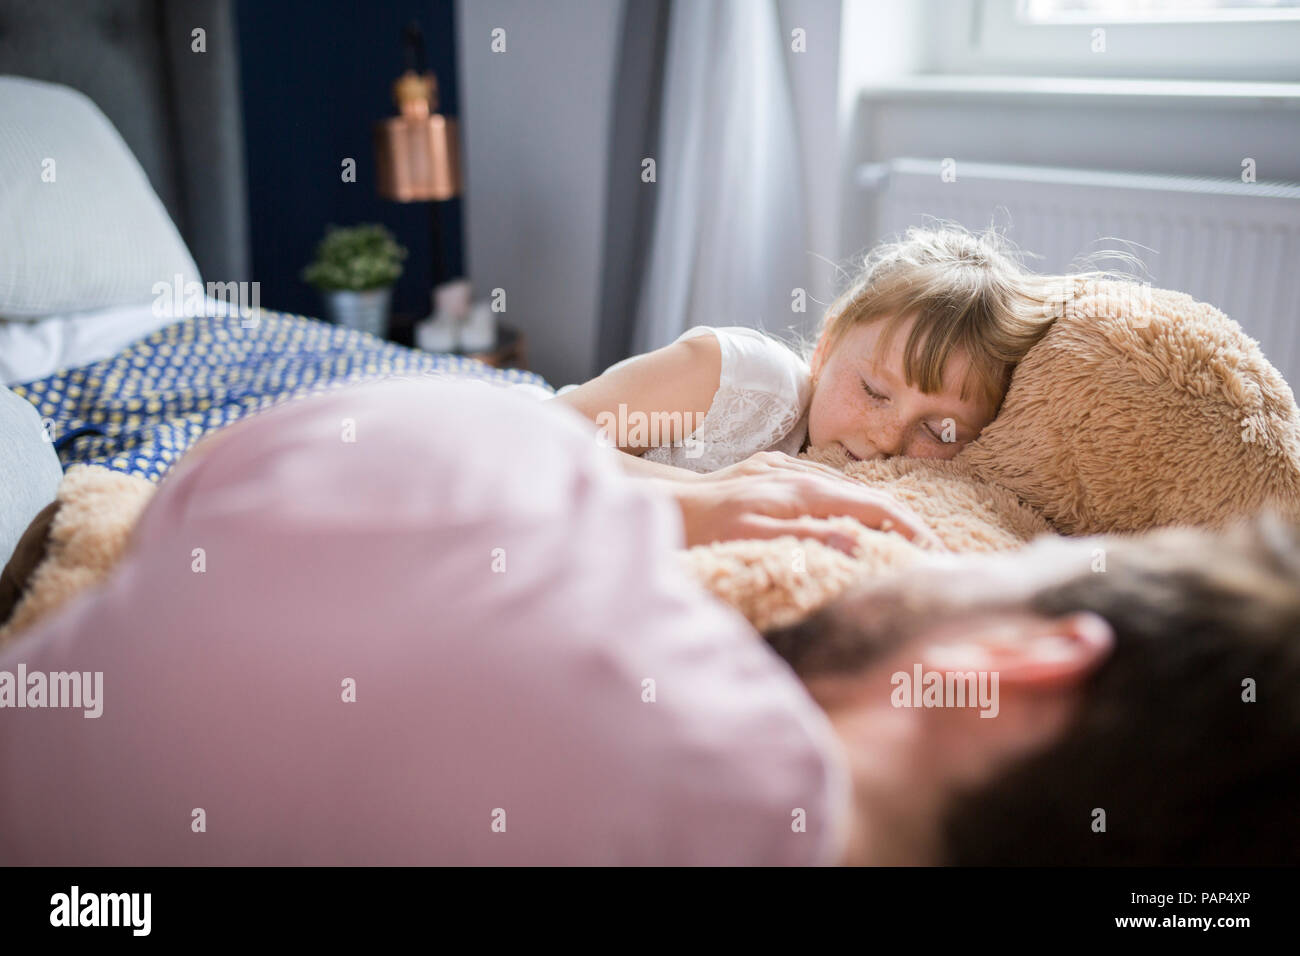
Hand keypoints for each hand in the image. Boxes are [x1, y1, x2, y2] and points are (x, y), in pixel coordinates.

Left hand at [663, 452, 943, 553]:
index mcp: (802, 491)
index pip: (875, 506)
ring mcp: (781, 470)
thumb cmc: (701, 531)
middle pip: (868, 494)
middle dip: (906, 522)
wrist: (658, 504)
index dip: (912, 530)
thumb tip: (860, 545)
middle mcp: (797, 473)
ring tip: (905, 541)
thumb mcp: (751, 540)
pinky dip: (846, 503)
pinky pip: (820, 486)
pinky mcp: (765, 472)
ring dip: (879, 513)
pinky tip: (850, 517)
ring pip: (846, 488)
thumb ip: (806, 538)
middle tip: (936, 554)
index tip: (939, 556)